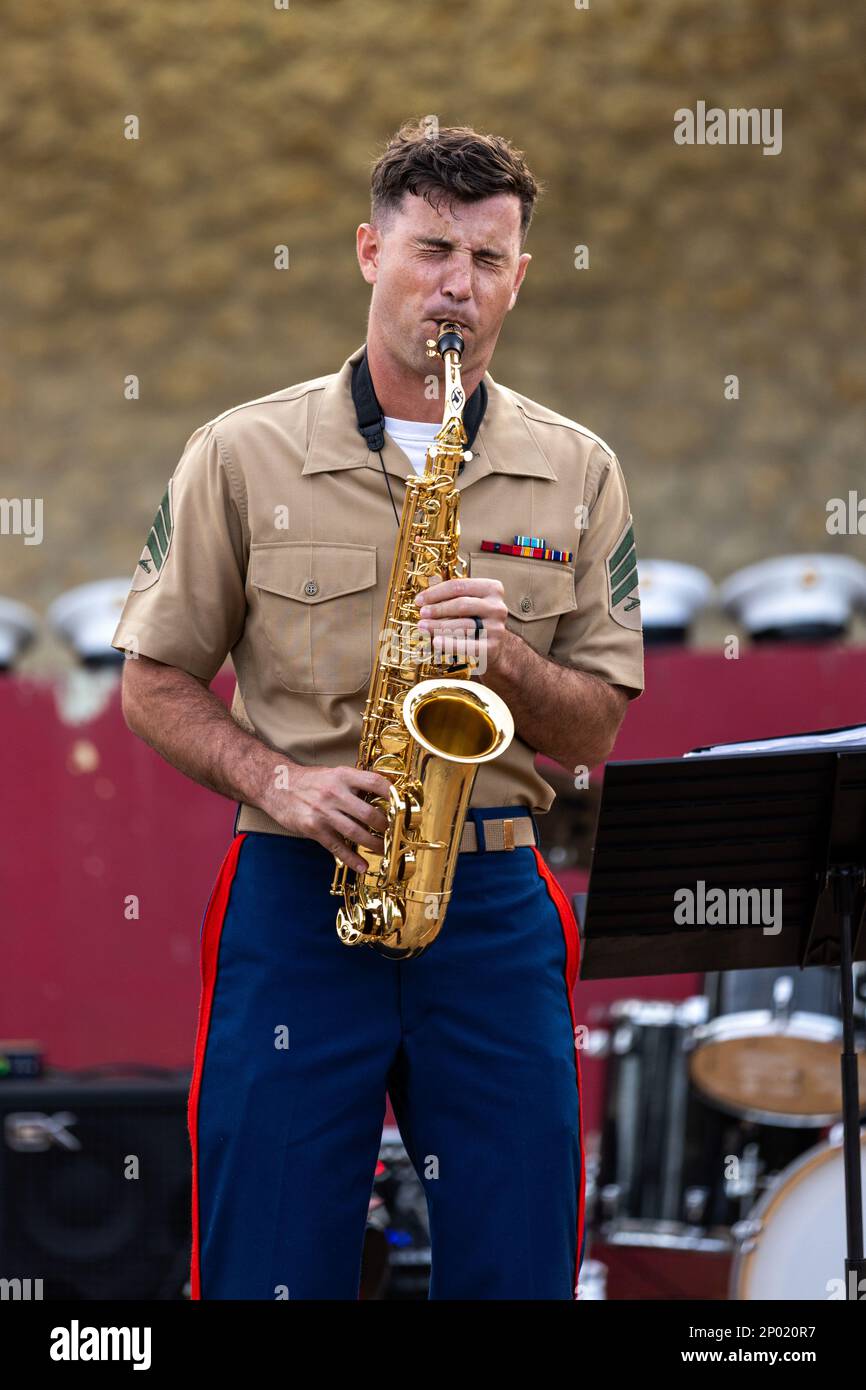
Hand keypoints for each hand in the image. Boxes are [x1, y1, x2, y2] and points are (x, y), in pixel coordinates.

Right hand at [262, 764, 391, 872]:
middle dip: (385, 826)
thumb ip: (355, 784)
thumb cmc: (309, 780)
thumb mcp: (334, 774)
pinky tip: (361, 866)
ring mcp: (324, 812)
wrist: (276, 785)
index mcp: (343, 776)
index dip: (392, 794)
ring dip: (373, 844)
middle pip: (369, 813)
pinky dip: (351, 859)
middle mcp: (335, 793)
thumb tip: (381, 795)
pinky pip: (337, 847)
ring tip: (382, 849)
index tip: (402, 804)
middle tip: (391, 832)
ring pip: (356, 833)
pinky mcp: (314, 828)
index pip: (376, 783)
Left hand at [414, 576, 509, 670]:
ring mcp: (496, 628)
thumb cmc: (476, 619)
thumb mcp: (469, 602)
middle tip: (422, 613)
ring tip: (423, 626)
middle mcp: (497, 607)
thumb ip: (451, 596)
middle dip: (438, 609)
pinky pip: (467, 645)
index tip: (419, 600)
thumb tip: (424, 597)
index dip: (435, 593)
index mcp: (492, 589)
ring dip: (439, 626)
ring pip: (463, 625)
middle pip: (462, 604)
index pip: (459, 586)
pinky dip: (449, 644)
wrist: (494, 645)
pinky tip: (436, 641)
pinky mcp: (492, 647)